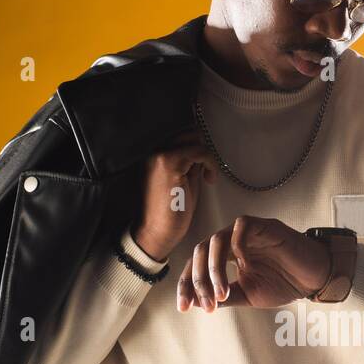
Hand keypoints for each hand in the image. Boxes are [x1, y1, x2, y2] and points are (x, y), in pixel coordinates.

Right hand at [130, 114, 219, 261]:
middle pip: (187, 131)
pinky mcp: (169, 163)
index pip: (179, 133)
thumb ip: (189, 162)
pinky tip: (209, 180)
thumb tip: (203, 147)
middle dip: (201, 148)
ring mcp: (159, 154)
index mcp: (153, 153)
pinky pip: (199, 151)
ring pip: (193, 137)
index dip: (196, 144)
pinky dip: (210, 163)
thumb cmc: (169, 211)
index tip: (204, 163)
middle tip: (205, 170)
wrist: (155, 233)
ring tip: (206, 176)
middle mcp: (153, 149)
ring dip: (205, 155)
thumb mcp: (182, 180)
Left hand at [176, 216, 333, 312]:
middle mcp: (231, 241)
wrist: (314, 279)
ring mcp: (247, 232)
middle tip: (207, 305)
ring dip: (214, 270)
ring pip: (215, 240)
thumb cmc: (283, 284)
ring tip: (222, 294)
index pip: (196, 266)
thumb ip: (224, 296)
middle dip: (197, 280)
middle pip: (199, 251)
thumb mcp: (247, 295)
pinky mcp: (264, 226)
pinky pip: (241, 228)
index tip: (184, 308)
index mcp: (225, 257)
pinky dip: (237, 247)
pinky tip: (244, 267)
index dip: (187, 285)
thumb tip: (197, 303)